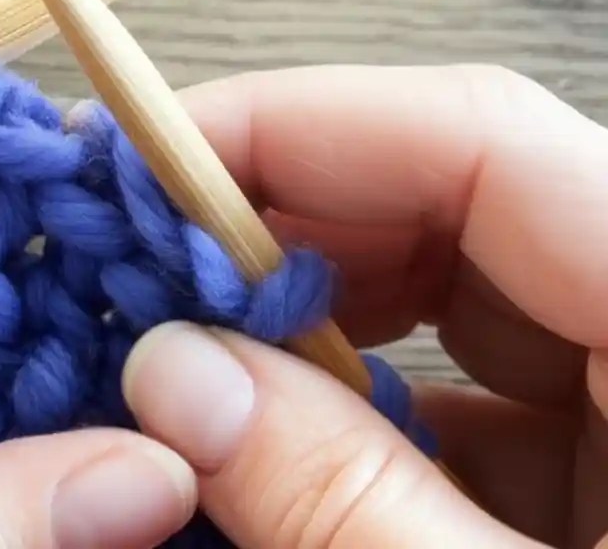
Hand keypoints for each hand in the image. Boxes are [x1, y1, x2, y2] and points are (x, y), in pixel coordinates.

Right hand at [120, 64, 607, 547]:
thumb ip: (342, 498)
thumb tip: (171, 371)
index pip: (485, 140)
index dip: (294, 124)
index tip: (137, 163)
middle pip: (461, 200)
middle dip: (284, 225)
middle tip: (137, 264)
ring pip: (460, 293)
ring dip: (309, 316)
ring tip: (183, 351)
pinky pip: (480, 388)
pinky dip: (361, 402)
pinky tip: (264, 441)